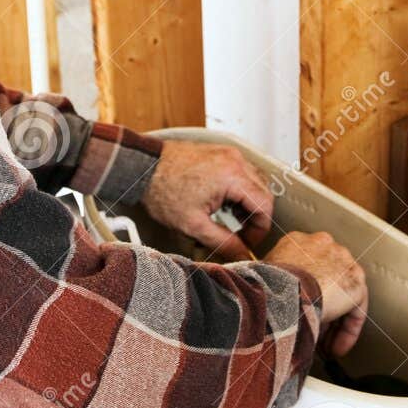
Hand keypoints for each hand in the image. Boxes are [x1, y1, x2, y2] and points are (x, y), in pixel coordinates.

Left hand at [141, 141, 273, 261]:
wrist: (142, 167)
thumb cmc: (161, 190)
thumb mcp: (193, 224)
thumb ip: (223, 242)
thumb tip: (242, 254)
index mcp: (232, 176)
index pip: (265, 205)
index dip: (260, 229)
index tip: (249, 243)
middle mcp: (235, 160)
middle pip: (264, 193)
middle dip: (256, 218)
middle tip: (242, 235)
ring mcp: (228, 154)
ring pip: (255, 182)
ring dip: (249, 203)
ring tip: (232, 220)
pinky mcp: (221, 153)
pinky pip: (243, 173)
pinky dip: (240, 190)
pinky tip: (225, 204)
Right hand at [265, 231, 368, 356]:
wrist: (281, 290)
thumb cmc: (266, 286)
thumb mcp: (264, 277)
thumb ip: (277, 281)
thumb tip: (275, 302)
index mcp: (299, 241)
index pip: (309, 267)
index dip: (306, 292)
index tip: (301, 310)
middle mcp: (324, 245)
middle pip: (329, 280)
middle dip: (323, 306)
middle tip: (313, 330)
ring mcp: (343, 261)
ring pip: (343, 295)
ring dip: (333, 322)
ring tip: (323, 344)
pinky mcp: (355, 282)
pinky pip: (355, 311)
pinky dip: (347, 331)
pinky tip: (335, 347)